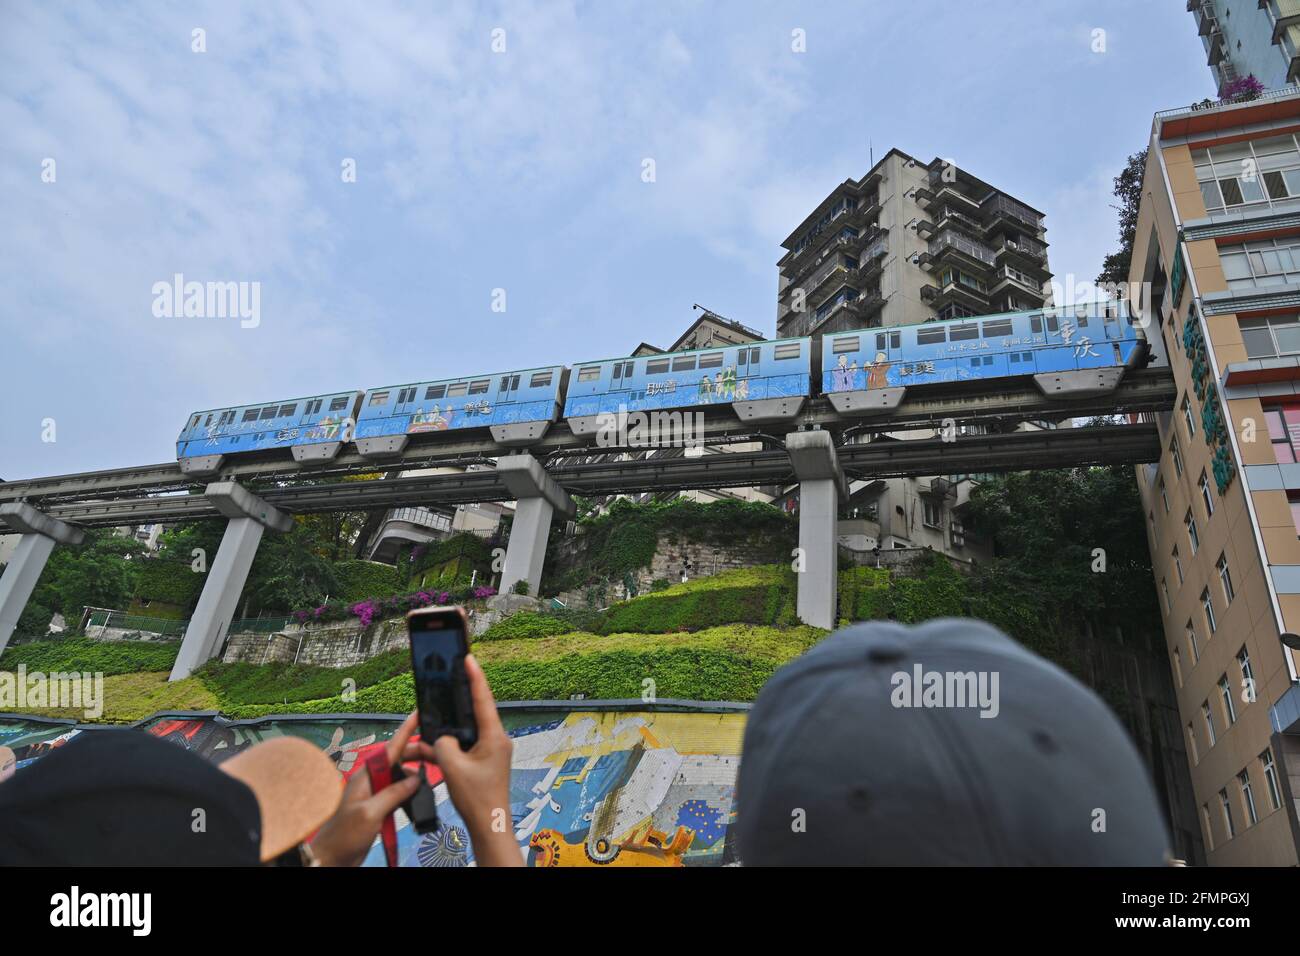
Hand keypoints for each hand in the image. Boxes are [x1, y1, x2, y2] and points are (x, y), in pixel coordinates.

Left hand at [309, 712, 424, 866]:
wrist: (332, 858)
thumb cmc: (342, 836)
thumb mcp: (370, 813)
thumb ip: (394, 793)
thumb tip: (415, 779)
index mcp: (366, 775)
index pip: (390, 747)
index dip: (406, 730)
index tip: (418, 715)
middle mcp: (371, 780)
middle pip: (400, 758)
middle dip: (419, 753)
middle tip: (439, 753)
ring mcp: (375, 793)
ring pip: (402, 775)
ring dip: (417, 773)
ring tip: (433, 772)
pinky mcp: (379, 806)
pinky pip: (400, 792)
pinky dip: (411, 791)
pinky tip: (420, 794)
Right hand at [430, 654, 520, 866]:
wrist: (488, 825)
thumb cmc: (477, 799)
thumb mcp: (452, 768)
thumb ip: (442, 744)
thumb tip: (440, 737)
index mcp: (494, 736)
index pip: (483, 699)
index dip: (475, 676)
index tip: (468, 657)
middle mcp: (495, 739)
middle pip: (472, 713)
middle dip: (453, 702)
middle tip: (443, 682)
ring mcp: (489, 750)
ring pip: (462, 732)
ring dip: (443, 732)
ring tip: (424, 727)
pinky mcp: (481, 761)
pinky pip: (460, 747)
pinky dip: (444, 748)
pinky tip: (424, 749)